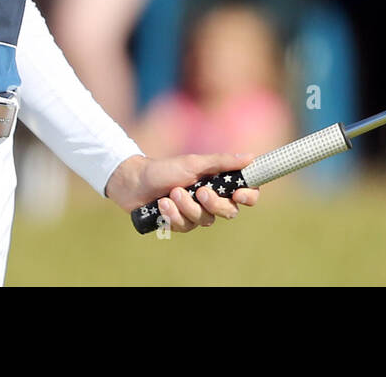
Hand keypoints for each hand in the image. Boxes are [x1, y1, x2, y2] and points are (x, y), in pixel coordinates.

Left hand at [105, 153, 258, 231]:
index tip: (238, 193)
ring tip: (171, 194)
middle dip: (214, 203)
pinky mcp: (180, 223)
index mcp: (219, 182)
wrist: (134, 182)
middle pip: (229, 212)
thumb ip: (222, 162)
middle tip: (200, 191)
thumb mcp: (194, 162)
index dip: (248, 196)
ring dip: (187, 207)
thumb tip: (250, 157)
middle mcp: (211, 199)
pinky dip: (173, 215)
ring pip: (205, 220)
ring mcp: (195, 213)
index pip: (245, 194)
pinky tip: (162, 205)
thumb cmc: (165, 168)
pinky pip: (186, 227)